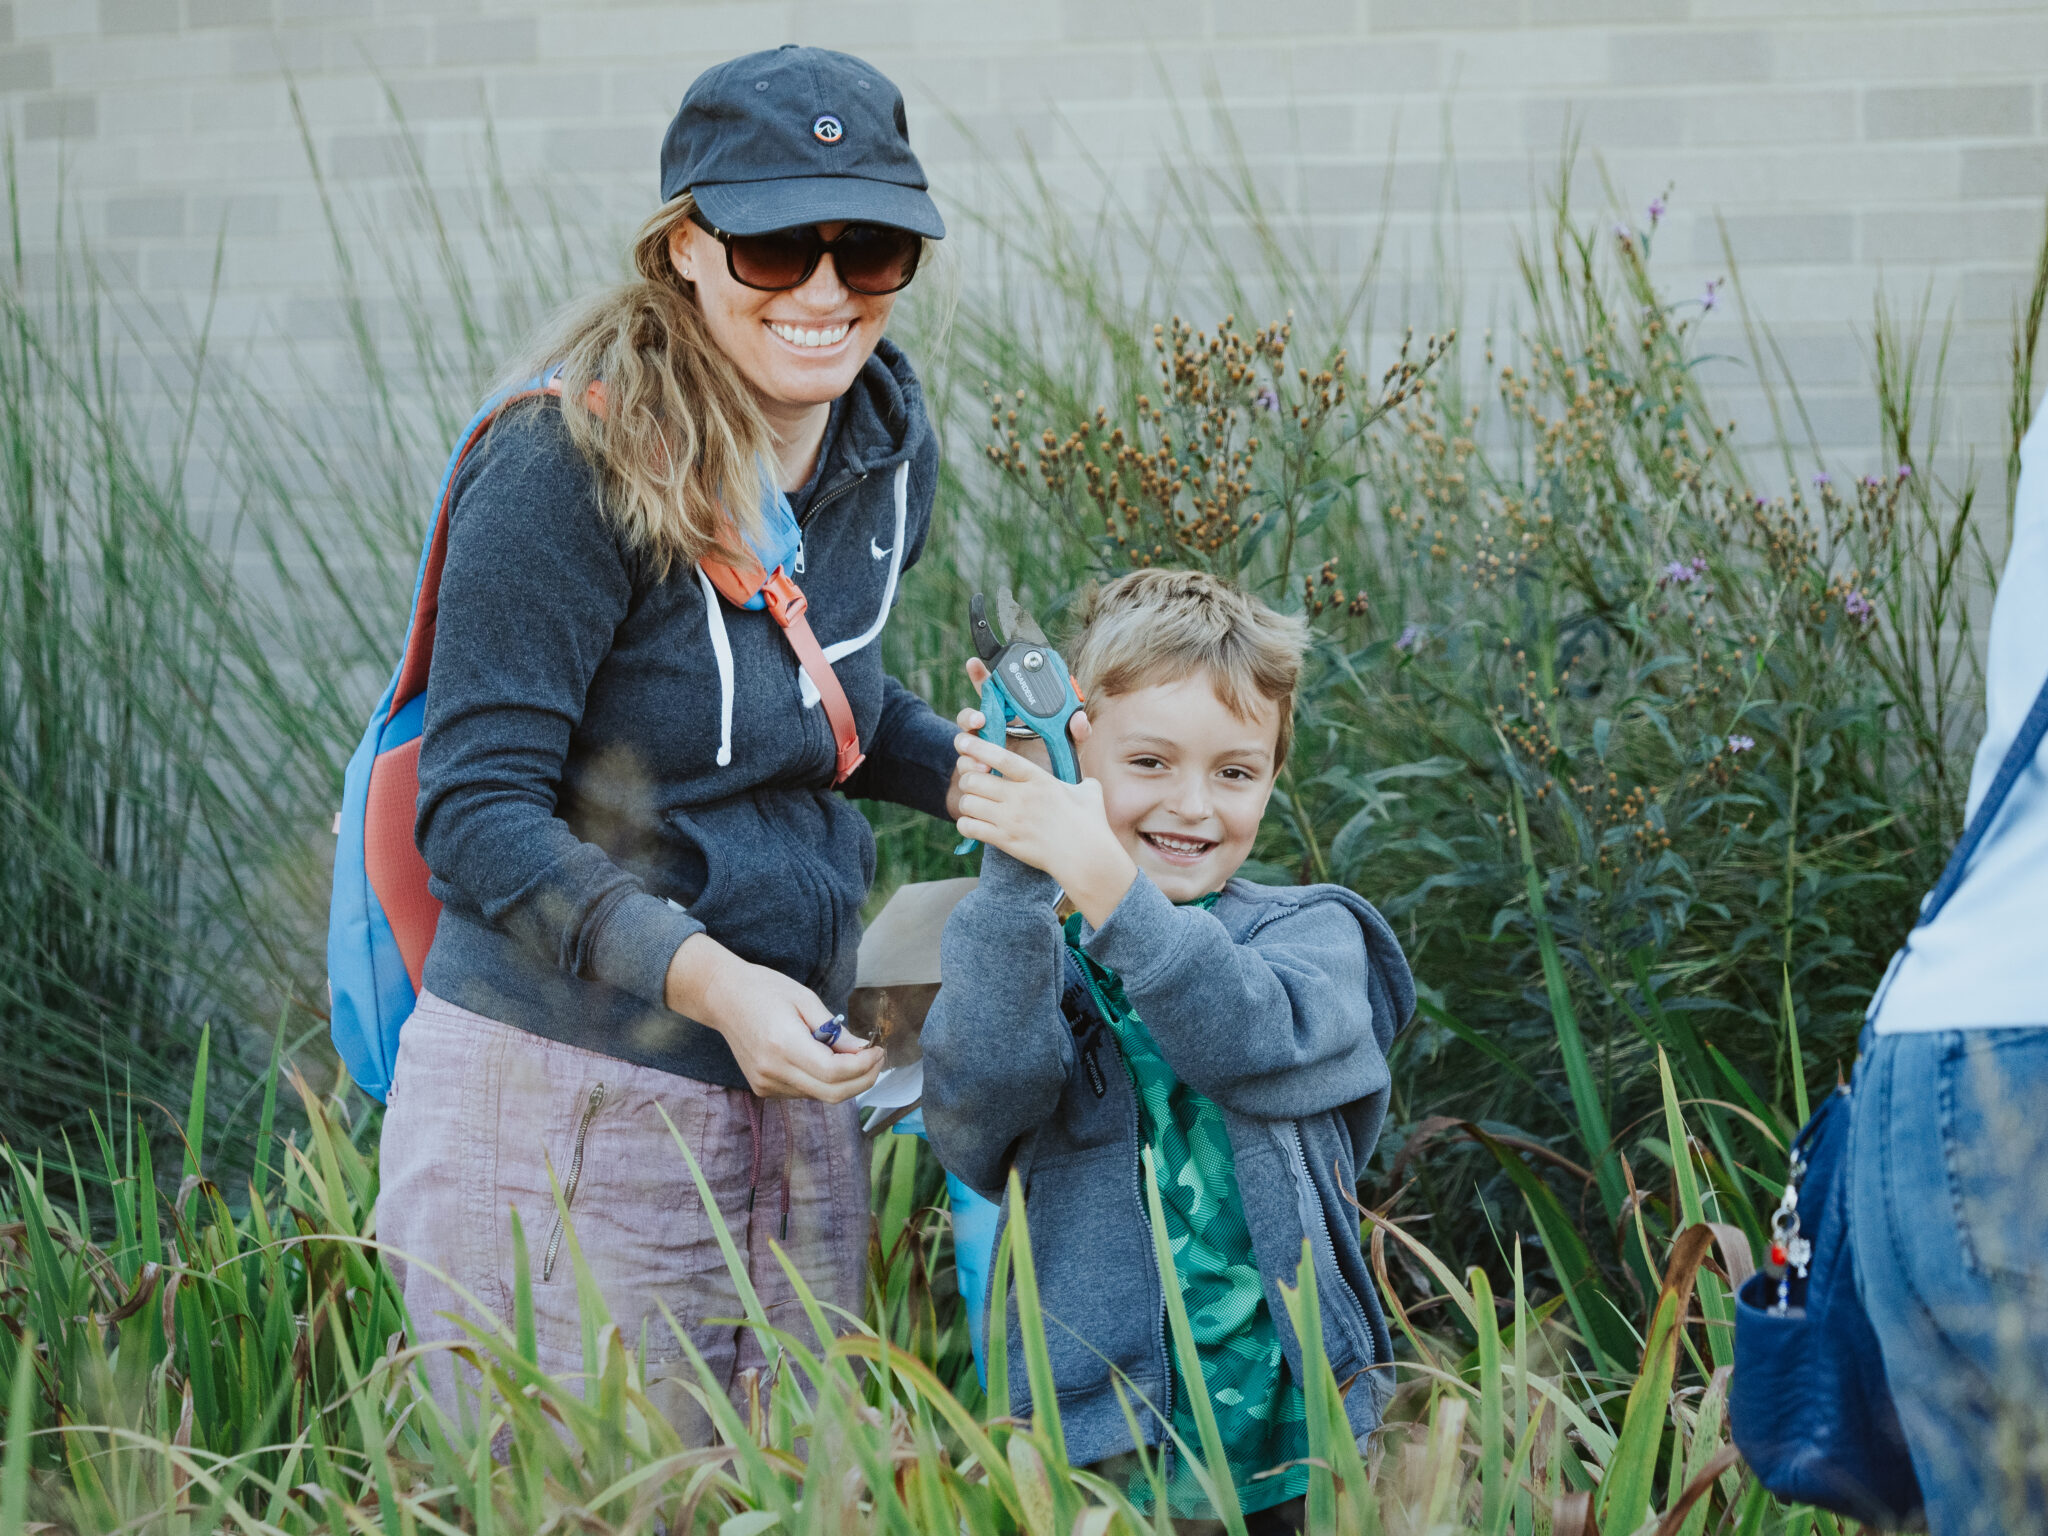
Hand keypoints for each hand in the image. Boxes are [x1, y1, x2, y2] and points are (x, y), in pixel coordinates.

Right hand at [663, 933, 882, 1101]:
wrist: (721, 997)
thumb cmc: (764, 990)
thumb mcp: (805, 999)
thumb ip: (835, 1029)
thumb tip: (862, 1050)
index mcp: (784, 1045)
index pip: (834, 1073)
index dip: (863, 1066)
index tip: (877, 1050)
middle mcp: (773, 1071)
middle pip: (831, 1094)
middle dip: (862, 1080)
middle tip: (875, 1059)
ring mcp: (766, 1084)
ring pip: (819, 1095)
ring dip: (843, 1080)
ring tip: (848, 1053)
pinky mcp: (762, 1088)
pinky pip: (803, 1092)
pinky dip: (821, 1081)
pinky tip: (821, 1058)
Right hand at [945, 656, 1090, 818]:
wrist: (1035, 806)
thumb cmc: (1048, 769)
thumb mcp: (1065, 750)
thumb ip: (1075, 733)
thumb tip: (1079, 719)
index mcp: (1010, 719)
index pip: (991, 693)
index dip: (980, 676)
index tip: (974, 663)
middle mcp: (990, 732)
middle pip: (969, 717)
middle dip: (971, 716)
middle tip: (980, 721)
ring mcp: (979, 753)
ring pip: (963, 742)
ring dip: (969, 746)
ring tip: (983, 757)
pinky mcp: (974, 772)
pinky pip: (964, 766)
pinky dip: (971, 768)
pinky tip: (982, 772)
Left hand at [953, 732, 1135, 923]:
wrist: (1086, 859)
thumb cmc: (1091, 824)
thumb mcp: (1089, 792)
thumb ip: (1082, 781)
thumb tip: (1086, 782)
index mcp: (1039, 780)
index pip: (1001, 758)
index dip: (978, 748)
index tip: (964, 743)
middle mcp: (1021, 797)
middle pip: (974, 780)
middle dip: (968, 780)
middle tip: (975, 785)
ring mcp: (1011, 820)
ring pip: (967, 803)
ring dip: (967, 803)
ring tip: (975, 806)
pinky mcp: (1005, 841)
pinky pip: (969, 827)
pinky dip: (966, 824)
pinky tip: (975, 824)